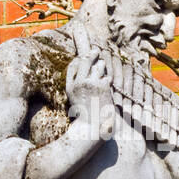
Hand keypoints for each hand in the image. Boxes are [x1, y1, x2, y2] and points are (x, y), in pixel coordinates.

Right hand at [66, 24, 113, 138]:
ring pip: (99, 65)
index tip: (84, 55)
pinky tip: (106, 89)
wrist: (91, 127)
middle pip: (85, 59)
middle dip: (92, 54)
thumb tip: (82, 66)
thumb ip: (76, 83)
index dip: (80, 59)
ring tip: (101, 79)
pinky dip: (108, 80)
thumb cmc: (84, 114)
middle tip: (96, 52)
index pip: (73, 65)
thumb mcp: (74, 99)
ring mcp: (90, 83)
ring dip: (102, 69)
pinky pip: (107, 76)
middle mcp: (79, 82)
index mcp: (70, 86)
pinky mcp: (102, 86)